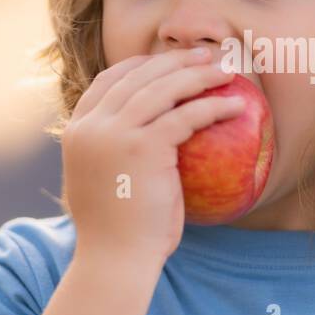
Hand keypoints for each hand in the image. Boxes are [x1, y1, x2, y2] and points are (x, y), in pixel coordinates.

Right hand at [59, 48, 243, 274]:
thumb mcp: (103, 180)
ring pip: (163, 89)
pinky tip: (236, 106)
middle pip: (138, 77)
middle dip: (175, 61)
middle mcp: (91, 127)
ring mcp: (114, 134)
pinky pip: (186, 116)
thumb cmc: (117, 231)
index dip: (140, 65)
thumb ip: (112, 150)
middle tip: (206, 54)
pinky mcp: (144, 147)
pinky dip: (214, 106)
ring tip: (227, 70)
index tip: (168, 61)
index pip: (108, 81)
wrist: (115, 260)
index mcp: (77, 131)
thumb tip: (144, 133)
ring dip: (200, 74)